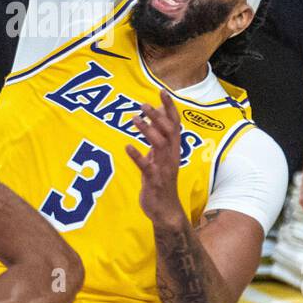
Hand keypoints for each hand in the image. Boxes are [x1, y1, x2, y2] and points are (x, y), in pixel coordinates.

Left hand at [126, 90, 184, 226]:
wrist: (165, 211)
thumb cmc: (161, 184)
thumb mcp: (161, 160)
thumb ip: (158, 143)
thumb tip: (154, 124)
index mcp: (174, 150)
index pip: (175, 124)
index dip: (170, 107)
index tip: (162, 91)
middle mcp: (172, 156)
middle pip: (169, 131)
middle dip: (157, 116)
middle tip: (143, 105)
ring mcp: (163, 168)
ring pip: (160, 144)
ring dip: (147, 131)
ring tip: (134, 119)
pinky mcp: (154, 180)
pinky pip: (146, 166)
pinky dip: (137, 155)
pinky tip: (127, 146)